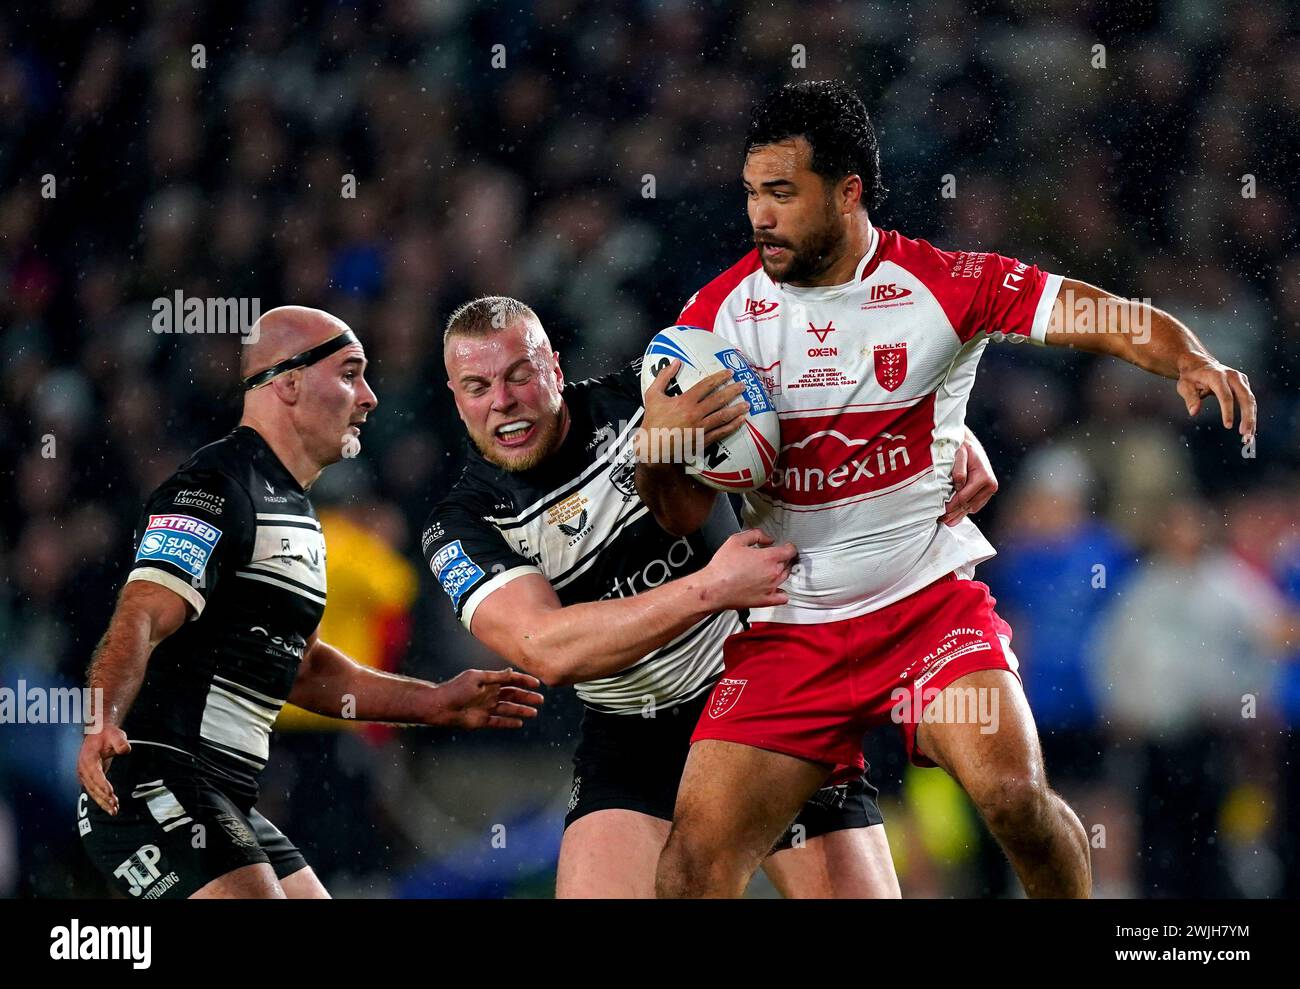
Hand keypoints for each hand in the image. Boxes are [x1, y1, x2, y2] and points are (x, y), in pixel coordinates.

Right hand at [77, 725, 130, 815]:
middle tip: (114, 805)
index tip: (110, 792)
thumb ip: (120, 742)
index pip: (95, 774)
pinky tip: (111, 807)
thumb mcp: (115, 734)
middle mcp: (84, 769)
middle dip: (104, 797)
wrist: (97, 734)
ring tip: (114, 811)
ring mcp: (85, 775)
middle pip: (93, 786)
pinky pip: (95, 792)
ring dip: (103, 802)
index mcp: (88, 758)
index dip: (102, 784)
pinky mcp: (90, 779)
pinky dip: (102, 800)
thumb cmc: (106, 734)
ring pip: (93, 792)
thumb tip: (125, 750)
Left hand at [430, 669, 544, 729]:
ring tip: (534, 713)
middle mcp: (490, 694)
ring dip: (521, 710)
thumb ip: (495, 677)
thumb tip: (511, 672)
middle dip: (527, 697)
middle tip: (541, 700)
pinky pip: (499, 722)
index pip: (510, 680)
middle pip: (512, 695)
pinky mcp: (482, 720)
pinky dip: (509, 722)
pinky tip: (519, 723)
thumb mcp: (477, 678)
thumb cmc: (456, 689)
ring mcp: (487, 708)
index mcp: (489, 682)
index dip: (524, 681)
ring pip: (508, 709)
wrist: (440, 706)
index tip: (537, 684)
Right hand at [638, 360, 748, 461]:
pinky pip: (721, 432)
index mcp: (685, 401)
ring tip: (747, 404)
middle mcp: (695, 413)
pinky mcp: (703, 440)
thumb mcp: (652, 395)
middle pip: (719, 399)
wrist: (652, 447)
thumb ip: (664, 377)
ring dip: (736, 409)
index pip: (706, 385)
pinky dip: (732, 426)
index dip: (719, 377)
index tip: (729, 373)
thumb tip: (675, 362)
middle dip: (733, 390)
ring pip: (723, 415)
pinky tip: (741, 421)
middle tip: (743, 385)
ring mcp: (701, 427)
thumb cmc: (652, 421)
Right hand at [703, 528, 797, 609]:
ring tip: (774, 569)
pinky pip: (783, 598)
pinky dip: (783, 593)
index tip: (786, 546)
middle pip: (789, 563)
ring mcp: (772, 588)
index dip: (789, 546)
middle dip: (785, 558)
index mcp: (769, 557)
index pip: (790, 550)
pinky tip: (777, 589)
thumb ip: (756, 535)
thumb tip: (768, 539)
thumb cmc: (723, 566)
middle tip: (778, 556)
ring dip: (783, 571)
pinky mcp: (766, 600)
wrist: (714, 588)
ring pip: (786, 577)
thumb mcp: (736, 540)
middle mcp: (774, 572)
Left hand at [942, 433, 997, 525]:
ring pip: (972, 508)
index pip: (964, 498)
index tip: (940, 513)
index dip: (951, 507)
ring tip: (946, 521)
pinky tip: (954, 516)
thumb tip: (959, 485)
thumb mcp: (959, 453)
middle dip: (953, 514)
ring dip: (959, 515)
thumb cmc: (963, 447)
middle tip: (940, 520)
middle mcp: (990, 485)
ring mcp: (990, 490)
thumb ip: (959, 469)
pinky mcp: (986, 492)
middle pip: (968, 505)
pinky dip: (964, 510)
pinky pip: (975, 505)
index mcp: (984, 477)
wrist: (971, 444)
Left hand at [1176, 358, 1256, 437]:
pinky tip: (1249, 429)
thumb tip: (1194, 412)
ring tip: (1248, 436)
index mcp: (1217, 376)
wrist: (1199, 364)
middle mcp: (1233, 376)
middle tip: (1245, 434)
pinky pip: (1250, 401)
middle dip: (1247, 417)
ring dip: (1252, 419)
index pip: (1225, 395)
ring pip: (1251, 400)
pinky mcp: (1244, 384)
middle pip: (1245, 397)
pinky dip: (1251, 415)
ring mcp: (1240, 379)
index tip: (1228, 426)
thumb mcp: (1184, 386)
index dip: (1228, 411)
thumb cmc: (1191, 376)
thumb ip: (1190, 398)